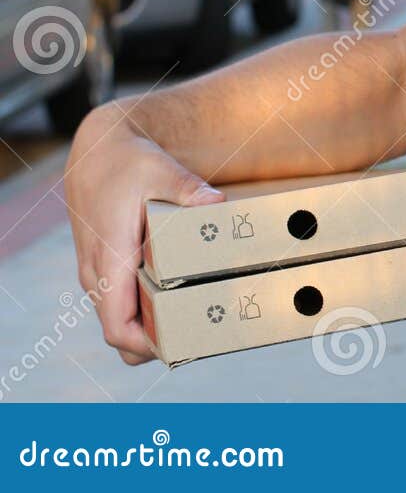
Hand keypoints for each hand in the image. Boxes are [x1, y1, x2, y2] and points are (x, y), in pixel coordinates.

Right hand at [63, 104, 225, 363]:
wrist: (97, 150)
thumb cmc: (126, 162)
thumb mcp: (159, 169)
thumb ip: (187, 188)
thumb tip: (216, 202)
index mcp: (110, 259)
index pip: (117, 325)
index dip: (147, 346)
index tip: (182, 347)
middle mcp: (99, 273)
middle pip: (120, 332)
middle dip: (157, 343)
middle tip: (203, 338)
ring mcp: (99, 272)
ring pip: (120, 319)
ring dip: (152, 327)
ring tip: (199, 321)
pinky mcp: (106, 266)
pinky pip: (121, 302)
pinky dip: (145, 310)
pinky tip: (180, 299)